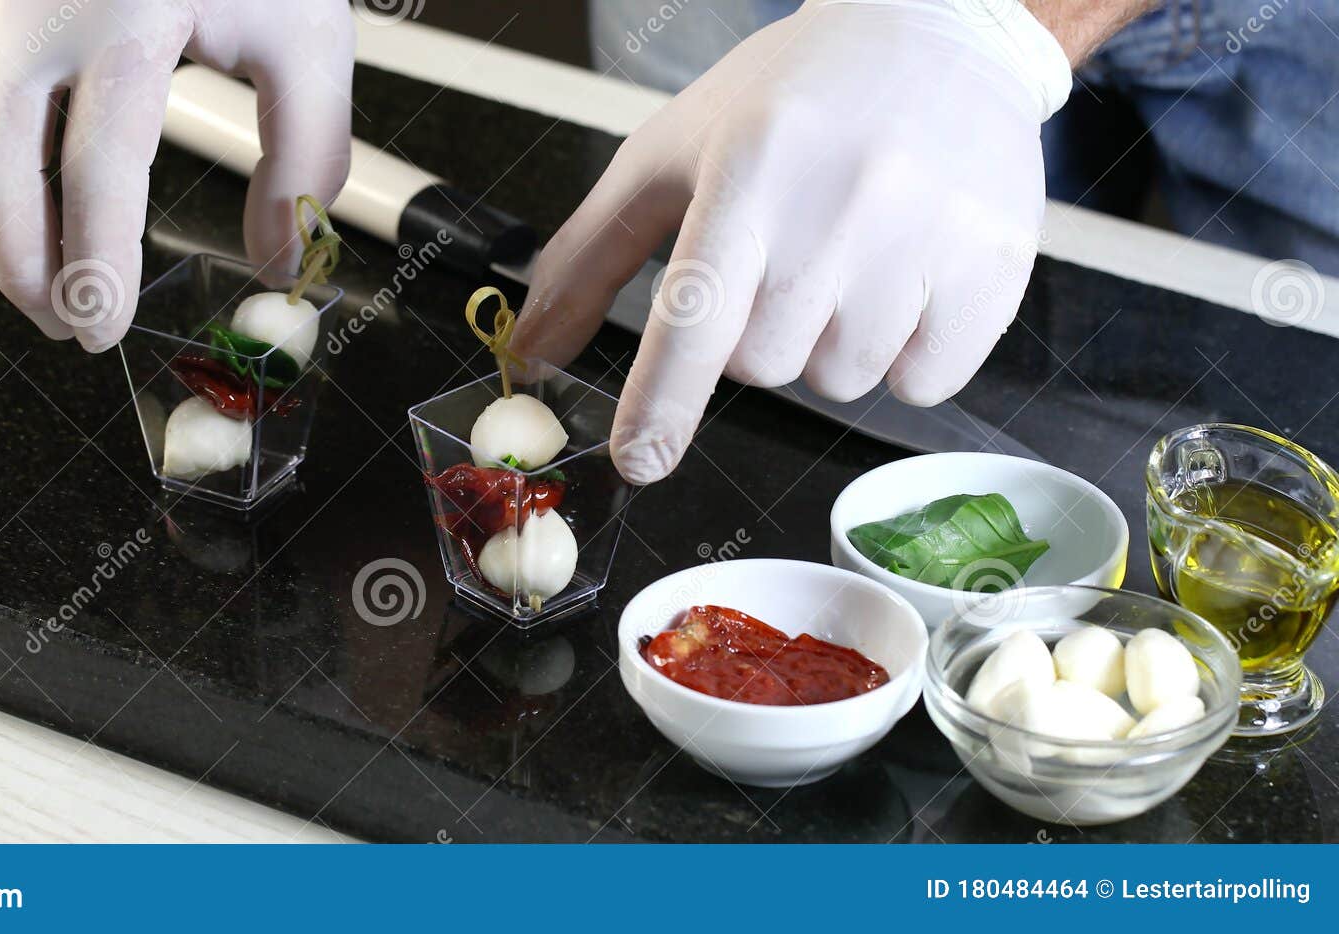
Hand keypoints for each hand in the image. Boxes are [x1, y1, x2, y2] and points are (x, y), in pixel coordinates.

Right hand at [0, 0, 353, 350]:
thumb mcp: (309, 44)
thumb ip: (305, 160)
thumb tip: (279, 263)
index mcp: (127, 25)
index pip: (98, 173)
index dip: (96, 267)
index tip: (105, 328)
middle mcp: (35, 14)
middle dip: (24, 267)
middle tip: (68, 325)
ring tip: (30, 276)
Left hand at [511, 0, 1070, 483]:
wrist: (935, 36)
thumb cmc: (786, 101)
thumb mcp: (671, 155)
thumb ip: (590, 256)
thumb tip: (529, 352)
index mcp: (751, 170)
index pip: (696, 316)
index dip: (663, 401)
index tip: (638, 461)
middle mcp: (842, 203)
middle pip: (764, 366)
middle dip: (755, 336)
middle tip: (781, 260)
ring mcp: (928, 236)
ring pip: (839, 381)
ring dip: (828, 344)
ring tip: (848, 255)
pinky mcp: (994, 268)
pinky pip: (922, 384)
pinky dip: (903, 355)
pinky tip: (904, 277)